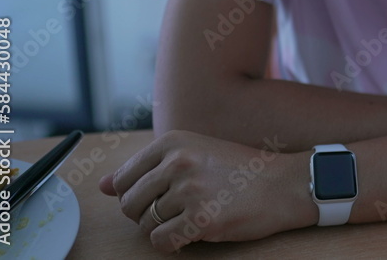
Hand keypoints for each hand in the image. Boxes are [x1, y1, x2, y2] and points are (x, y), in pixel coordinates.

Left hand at [99, 130, 315, 252]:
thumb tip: (101, 185)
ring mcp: (188, 191)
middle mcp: (177, 162)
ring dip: (164, 229)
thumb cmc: (241, 170)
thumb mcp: (195, 154)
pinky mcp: (200, 219)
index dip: (136, 196)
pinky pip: (162, 242)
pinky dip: (173, 244)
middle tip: (178, 211)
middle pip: (128, 204)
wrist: (285, 184)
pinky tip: (194, 232)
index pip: (122, 178)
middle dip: (146, 215)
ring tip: (192, 217)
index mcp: (173, 142)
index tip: (161, 196)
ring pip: (145, 225)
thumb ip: (147, 168)